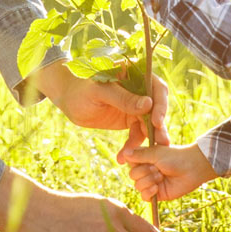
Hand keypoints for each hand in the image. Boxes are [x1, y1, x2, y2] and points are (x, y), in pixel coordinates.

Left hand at [32, 60, 169, 147]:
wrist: (68, 100)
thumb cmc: (81, 89)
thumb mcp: (100, 92)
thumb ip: (123, 98)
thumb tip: (148, 105)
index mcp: (136, 74)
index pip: (156, 87)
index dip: (160, 104)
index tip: (156, 121)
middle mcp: (140, 89)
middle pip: (156, 108)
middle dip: (158, 127)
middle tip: (162, 143)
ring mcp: (136, 105)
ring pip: (149, 124)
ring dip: (146, 140)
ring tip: (142, 157)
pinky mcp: (130, 119)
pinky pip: (137, 134)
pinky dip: (132, 146)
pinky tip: (123, 156)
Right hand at [115, 140, 218, 202]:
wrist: (192, 168)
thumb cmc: (176, 157)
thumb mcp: (156, 153)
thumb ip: (139, 155)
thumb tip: (124, 154)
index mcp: (145, 159)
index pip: (130, 163)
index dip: (135, 163)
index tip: (146, 159)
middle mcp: (147, 171)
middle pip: (132, 175)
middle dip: (144, 172)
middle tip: (158, 168)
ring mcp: (152, 183)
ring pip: (137, 186)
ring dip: (149, 181)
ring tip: (161, 176)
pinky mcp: (157, 194)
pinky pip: (144, 197)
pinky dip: (149, 192)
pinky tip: (157, 187)